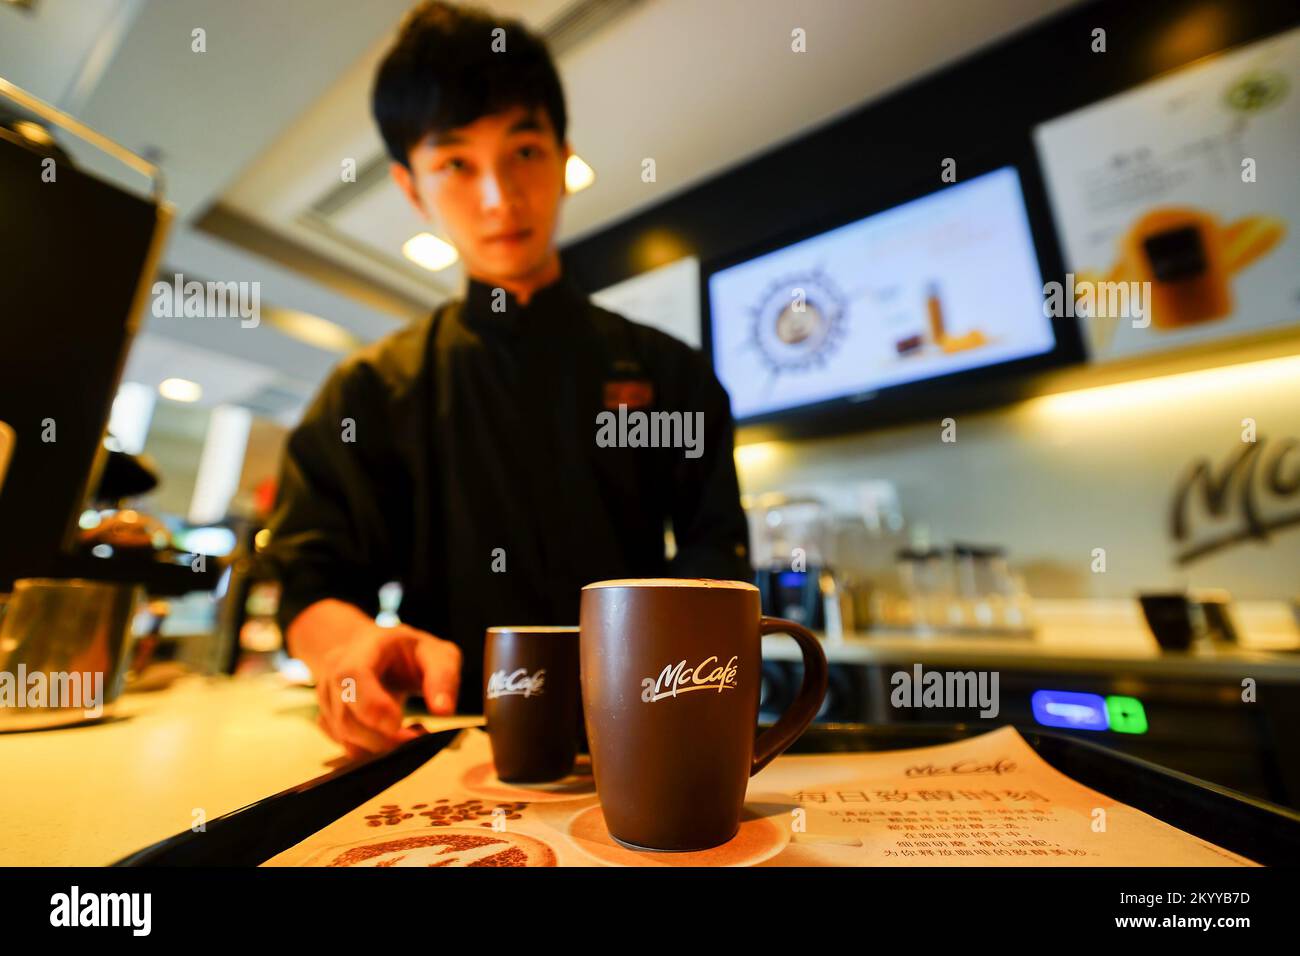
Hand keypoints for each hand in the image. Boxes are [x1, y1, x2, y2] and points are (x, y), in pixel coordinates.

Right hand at [288, 600, 461, 757]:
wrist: (377, 650)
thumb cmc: (409, 651)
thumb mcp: (436, 652)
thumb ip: (443, 676)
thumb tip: (443, 710)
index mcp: (363, 648)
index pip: (352, 676)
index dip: (372, 706)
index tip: (399, 725)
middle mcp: (336, 671)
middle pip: (345, 716)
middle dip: (382, 738)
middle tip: (417, 738)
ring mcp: (327, 696)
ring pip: (344, 736)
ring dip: (380, 747)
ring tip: (411, 732)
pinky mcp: (328, 719)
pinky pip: (344, 745)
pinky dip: (371, 750)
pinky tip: (393, 736)